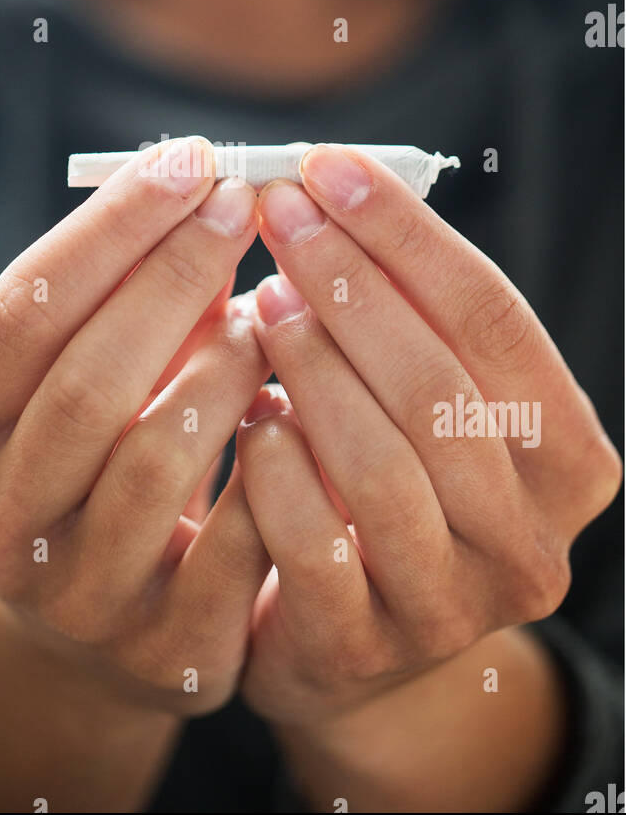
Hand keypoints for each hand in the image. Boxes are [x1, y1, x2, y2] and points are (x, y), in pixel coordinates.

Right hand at [0, 136, 271, 716]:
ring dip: (228, 366)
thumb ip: (122, 294)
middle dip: (175, 276)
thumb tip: (207, 182)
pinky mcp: (165, 652)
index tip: (192, 158)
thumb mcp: (75, 372)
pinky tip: (300, 405)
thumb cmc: (93, 453)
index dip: (111, 228)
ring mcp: (75, 598)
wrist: (97, 624)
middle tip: (247, 203)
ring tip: (271, 314)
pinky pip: (238, 541)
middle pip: (86, 382)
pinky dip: (278, 457)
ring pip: (157, 459)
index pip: (24, 311)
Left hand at [235, 143, 621, 726]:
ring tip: (259, 300)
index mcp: (568, 459)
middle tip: (276, 216)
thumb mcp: (424, 400)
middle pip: (443, 389)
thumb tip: (331, 179)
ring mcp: (452, 607)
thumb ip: (409, 312)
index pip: (497, 322)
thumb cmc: (387, 478)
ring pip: (383, 466)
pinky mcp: (364, 648)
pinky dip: (275, 466)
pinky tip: (246, 410)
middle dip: (351, 286)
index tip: (329, 166)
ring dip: (313, 367)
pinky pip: (313, 545)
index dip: (410, 237)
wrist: (347, 633)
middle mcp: (530, 540)